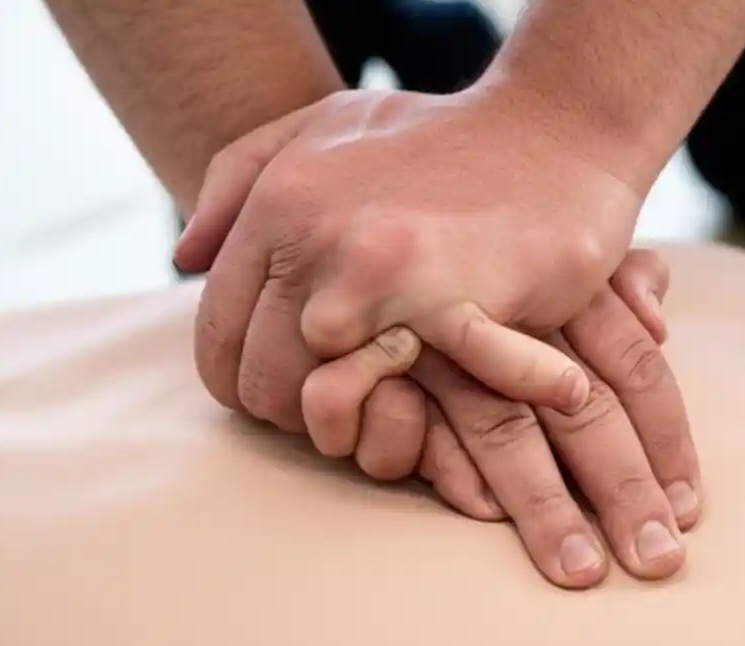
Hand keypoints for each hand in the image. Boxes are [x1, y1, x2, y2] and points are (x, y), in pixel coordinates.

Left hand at [175, 86, 644, 434]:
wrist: (558, 129)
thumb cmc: (444, 135)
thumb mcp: (327, 123)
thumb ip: (240, 175)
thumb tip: (185, 257)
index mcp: (277, 201)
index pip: (217, 336)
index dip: (248, 382)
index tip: (295, 390)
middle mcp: (311, 236)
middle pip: (262, 380)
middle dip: (298, 412)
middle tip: (350, 407)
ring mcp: (375, 273)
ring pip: (317, 402)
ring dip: (351, 423)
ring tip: (392, 408)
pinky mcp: (444, 305)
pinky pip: (394, 398)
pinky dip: (409, 418)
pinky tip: (433, 400)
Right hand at [303, 250, 700, 587]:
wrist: (363, 187)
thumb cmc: (474, 226)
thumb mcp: (548, 238)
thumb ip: (611, 280)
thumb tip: (658, 315)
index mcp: (564, 286)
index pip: (634, 367)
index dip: (667, 439)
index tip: (690, 505)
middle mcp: (511, 315)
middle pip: (584, 413)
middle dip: (625, 489)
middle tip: (659, 561)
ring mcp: (445, 341)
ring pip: (505, 432)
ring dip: (544, 506)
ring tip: (579, 570)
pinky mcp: (377, 362)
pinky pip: (417, 430)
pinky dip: (450, 472)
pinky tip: (485, 513)